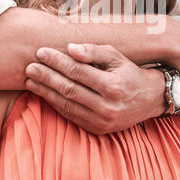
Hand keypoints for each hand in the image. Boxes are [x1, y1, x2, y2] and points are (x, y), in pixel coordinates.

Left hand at [24, 43, 160, 134]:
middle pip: (69, 89)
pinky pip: (71, 116)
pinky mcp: (97, 130)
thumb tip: (70, 49)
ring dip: (45, 92)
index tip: (41, 52)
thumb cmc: (129, 72)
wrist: (149, 99)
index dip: (57, 61)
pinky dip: (55, 104)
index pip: (78, 72)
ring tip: (31, 80)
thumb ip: (94, 51)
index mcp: (114, 86)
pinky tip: (44, 93)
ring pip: (67, 105)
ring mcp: (102, 121)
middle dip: (46, 77)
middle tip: (30, 67)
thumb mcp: (117, 57)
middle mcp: (108, 107)